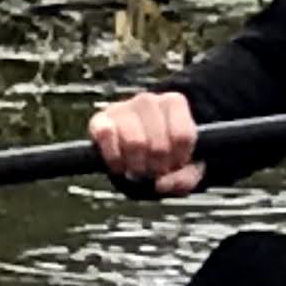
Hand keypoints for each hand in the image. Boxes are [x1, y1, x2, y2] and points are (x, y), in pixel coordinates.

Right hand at [89, 90, 206, 195]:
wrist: (137, 148)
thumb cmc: (164, 153)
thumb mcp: (185, 167)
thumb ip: (184, 179)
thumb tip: (161, 185)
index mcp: (173, 102)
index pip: (182, 136)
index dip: (179, 159)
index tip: (175, 164)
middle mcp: (147, 100)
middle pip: (159, 145)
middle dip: (157, 166)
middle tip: (154, 170)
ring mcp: (122, 108)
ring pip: (135, 143)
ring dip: (137, 165)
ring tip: (139, 169)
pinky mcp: (99, 120)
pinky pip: (106, 136)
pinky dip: (114, 158)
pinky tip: (120, 165)